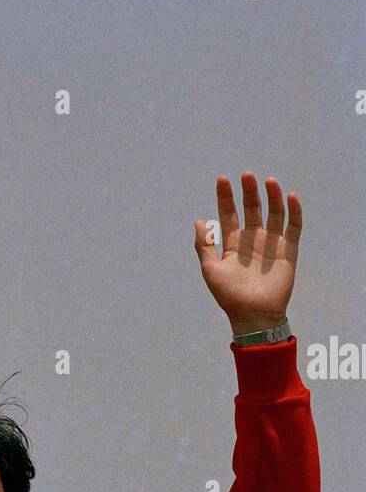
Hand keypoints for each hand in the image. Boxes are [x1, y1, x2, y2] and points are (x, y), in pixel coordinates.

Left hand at [194, 172, 301, 333]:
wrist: (254, 316)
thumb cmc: (229, 296)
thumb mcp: (211, 270)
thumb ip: (204, 245)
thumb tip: (198, 220)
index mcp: (233, 243)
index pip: (228, 214)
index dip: (225, 197)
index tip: (222, 179)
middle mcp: (252, 240)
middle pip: (252, 208)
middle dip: (249, 191)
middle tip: (247, 175)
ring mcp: (271, 243)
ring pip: (274, 213)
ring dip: (272, 196)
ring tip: (268, 181)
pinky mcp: (288, 250)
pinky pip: (293, 227)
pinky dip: (294, 211)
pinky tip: (290, 196)